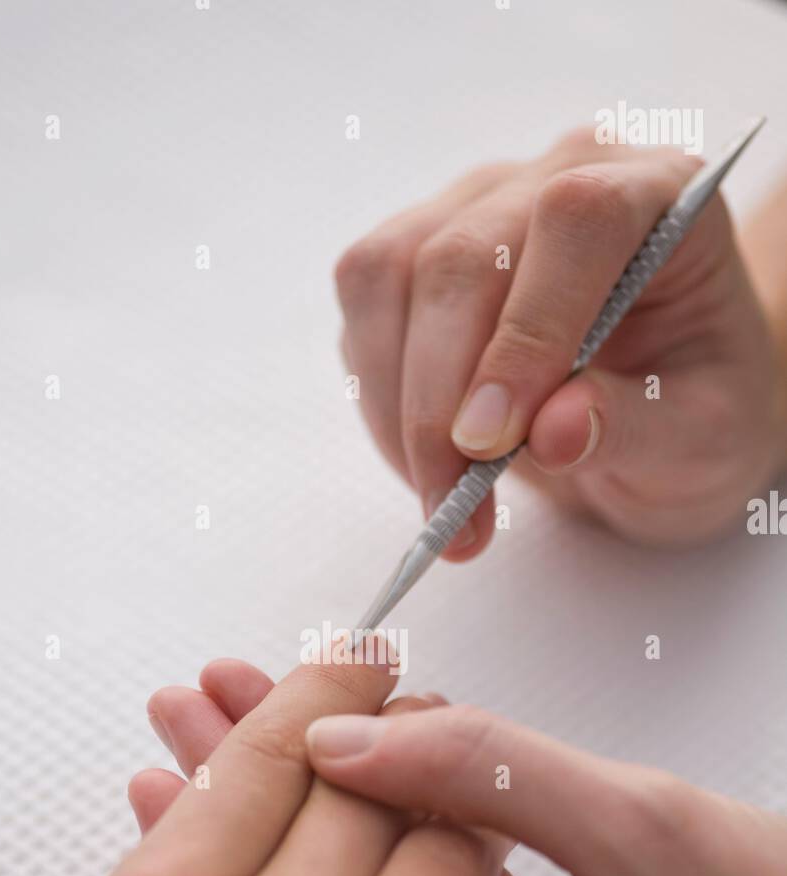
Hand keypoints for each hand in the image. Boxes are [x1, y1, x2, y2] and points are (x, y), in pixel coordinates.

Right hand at [335, 128, 784, 550]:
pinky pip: (364, 309)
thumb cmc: (699, 411)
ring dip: (395, 403)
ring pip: (387, 274)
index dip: (526, 331)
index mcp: (658, 193)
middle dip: (438, 401)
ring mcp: (477, 203)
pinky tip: (426, 459)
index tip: (492, 444)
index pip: (575, 221)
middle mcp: (559, 174)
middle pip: (457, 255)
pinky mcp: (417, 247)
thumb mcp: (702, 441)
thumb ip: (636, 428)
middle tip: (451, 509)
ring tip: (440, 497)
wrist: (665, 406)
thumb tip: (551, 432)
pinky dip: (379, 398)